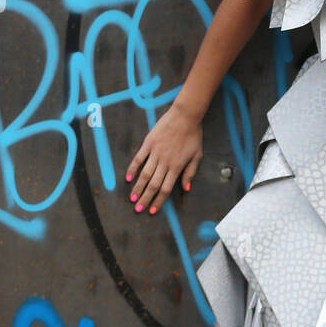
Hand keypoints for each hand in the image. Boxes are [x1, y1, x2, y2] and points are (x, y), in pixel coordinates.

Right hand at [125, 99, 202, 214]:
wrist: (185, 116)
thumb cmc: (193, 135)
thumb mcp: (197, 155)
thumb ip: (190, 172)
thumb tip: (186, 188)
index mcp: (177, 166)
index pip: (166, 189)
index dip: (159, 201)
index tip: (152, 211)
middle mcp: (165, 162)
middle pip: (153, 185)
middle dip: (145, 199)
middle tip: (138, 209)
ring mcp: (155, 152)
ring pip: (145, 174)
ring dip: (138, 188)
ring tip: (132, 198)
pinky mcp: (148, 143)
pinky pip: (139, 158)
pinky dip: (133, 169)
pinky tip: (128, 178)